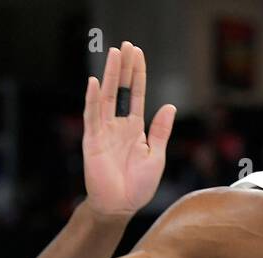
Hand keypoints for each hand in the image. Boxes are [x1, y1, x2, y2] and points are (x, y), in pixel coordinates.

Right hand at [83, 41, 175, 219]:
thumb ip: (161, 130)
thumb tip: (170, 106)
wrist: (121, 206)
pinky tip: (94, 83)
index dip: (137, 75)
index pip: (135, 95)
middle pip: (120, 90)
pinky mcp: (92, 141)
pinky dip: (92, 100)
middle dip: (123, 68)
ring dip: (109, 76)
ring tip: (114, 54)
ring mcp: (103, 131)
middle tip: (126, 45)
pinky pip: (92, 117)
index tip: (138, 54)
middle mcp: (117, 125)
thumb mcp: (156, 155)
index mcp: (133, 128)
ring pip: (106, 97)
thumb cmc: (138, 185)